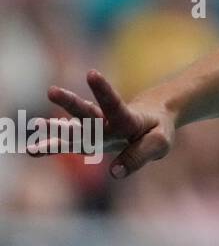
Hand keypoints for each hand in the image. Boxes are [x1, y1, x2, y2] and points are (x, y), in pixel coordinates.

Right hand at [27, 69, 176, 178]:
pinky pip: (71, 142)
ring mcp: (97, 128)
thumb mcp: (159, 144)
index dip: (104, 90)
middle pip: (88, 111)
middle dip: (71, 102)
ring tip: (37, 123)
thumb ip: (139, 156)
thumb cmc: (157, 131)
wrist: (151, 120)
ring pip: (75, 124)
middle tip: (51, 91)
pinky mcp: (90, 137)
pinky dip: (54, 145)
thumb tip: (115, 172)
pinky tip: (33, 149)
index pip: (115, 104)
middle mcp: (108, 122)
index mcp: (128, 119)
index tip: (92, 73)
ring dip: (57, 125)